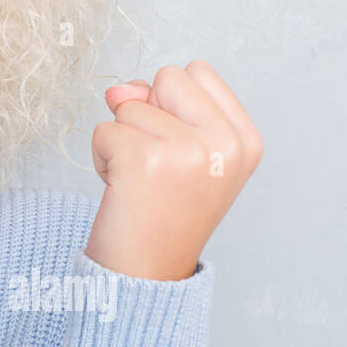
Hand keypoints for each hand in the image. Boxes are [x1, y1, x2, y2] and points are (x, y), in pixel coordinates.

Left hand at [86, 60, 262, 280]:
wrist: (146, 275)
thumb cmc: (160, 212)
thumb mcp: (178, 152)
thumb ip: (157, 105)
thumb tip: (118, 90)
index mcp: (245, 140)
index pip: (197, 71)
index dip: (172, 103)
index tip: (178, 149)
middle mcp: (225, 144)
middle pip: (167, 77)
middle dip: (147, 113)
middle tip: (155, 166)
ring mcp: (189, 152)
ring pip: (129, 105)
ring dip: (121, 141)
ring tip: (140, 183)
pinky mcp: (146, 162)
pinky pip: (103, 130)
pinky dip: (101, 158)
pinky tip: (122, 191)